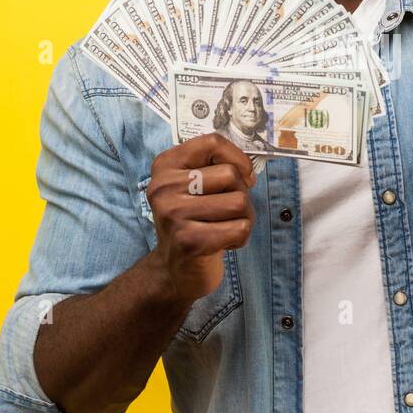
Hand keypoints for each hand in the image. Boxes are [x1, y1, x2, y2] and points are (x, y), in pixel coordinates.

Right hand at [146, 132, 256, 302]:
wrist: (174, 270)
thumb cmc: (193, 222)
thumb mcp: (194, 186)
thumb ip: (216, 167)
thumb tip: (248, 169)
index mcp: (166, 166)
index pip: (212, 142)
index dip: (238, 158)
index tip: (242, 177)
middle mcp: (164, 187)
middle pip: (230, 174)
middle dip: (241, 194)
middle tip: (227, 212)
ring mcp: (174, 214)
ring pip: (239, 202)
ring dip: (243, 218)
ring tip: (225, 227)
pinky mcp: (189, 241)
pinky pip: (240, 228)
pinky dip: (240, 238)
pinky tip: (222, 242)